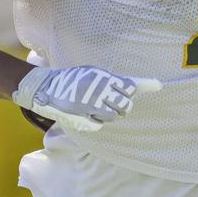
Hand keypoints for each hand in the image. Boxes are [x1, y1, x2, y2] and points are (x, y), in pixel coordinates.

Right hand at [13, 64, 162, 132]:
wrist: (47, 87)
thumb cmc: (74, 79)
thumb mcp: (94, 72)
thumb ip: (118, 80)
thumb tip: (151, 84)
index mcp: (104, 78)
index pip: (130, 87)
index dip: (133, 90)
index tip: (146, 88)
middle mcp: (100, 91)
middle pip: (126, 106)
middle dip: (122, 106)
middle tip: (111, 102)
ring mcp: (91, 105)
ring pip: (114, 117)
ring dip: (108, 114)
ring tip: (95, 106)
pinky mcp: (83, 118)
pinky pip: (99, 124)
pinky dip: (95, 120)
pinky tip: (86, 113)